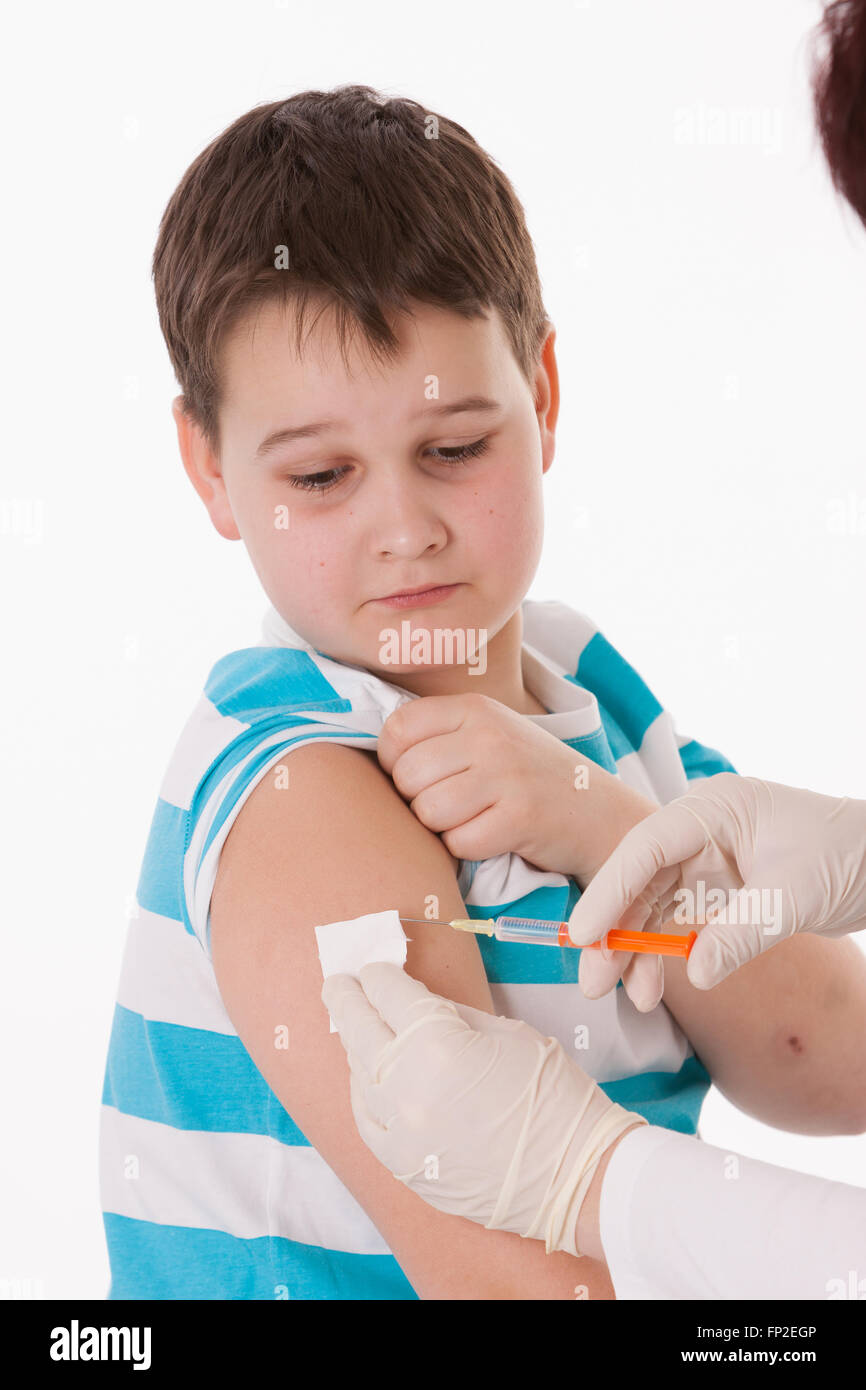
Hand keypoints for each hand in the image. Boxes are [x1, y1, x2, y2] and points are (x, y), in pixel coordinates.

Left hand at [321, 962, 645, 1257]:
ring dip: (356, 1047)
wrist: (577, 1175)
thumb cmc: (554, 1095)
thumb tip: (415, 1005)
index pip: (389, 994)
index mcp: (436, 1043)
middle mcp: (406, 1087)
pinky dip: (364, 1094)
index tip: (376, 969)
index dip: (380, 975)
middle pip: (358, 1028)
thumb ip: (451, 1016)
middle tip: (338, 982)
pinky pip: (366, 1121)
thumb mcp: (506, 1032)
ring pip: (358, 1076)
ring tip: (358, 1029)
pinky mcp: (404, 1167)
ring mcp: (400, 1132)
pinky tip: (367, 1080)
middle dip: (347, 998)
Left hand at [378, 691, 637, 876]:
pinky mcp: (519, 817)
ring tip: (475, 818)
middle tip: (453, 804)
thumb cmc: (530, 776)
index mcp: (474, 708)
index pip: (396, 730)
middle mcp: (488, 735)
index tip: (417, 777)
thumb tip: (371, 756)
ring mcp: (506, 774)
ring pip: (427, 812)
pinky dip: (468, 849)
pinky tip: (494, 835)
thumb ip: (438, 735)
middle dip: (419, 801)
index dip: (393, 762)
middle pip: (407, 777)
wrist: (600, 812)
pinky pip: (458, 842)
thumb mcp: (489, 734)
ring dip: (444, 828)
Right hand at [568, 773, 865, 989]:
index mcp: (714, 809)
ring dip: (636, 952)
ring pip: (653, 908)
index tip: (585, 934)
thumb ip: (743, 932)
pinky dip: (664, 957)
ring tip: (630, 997)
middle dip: (614, 930)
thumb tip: (696, 975)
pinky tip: (654, 989)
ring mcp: (708, 863)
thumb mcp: (796, 894)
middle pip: (640, 880)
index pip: (646, 848)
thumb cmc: (850, 855)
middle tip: (594, 979)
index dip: (611, 891)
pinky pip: (678, 926)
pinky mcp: (720, 894)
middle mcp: (701, 831)